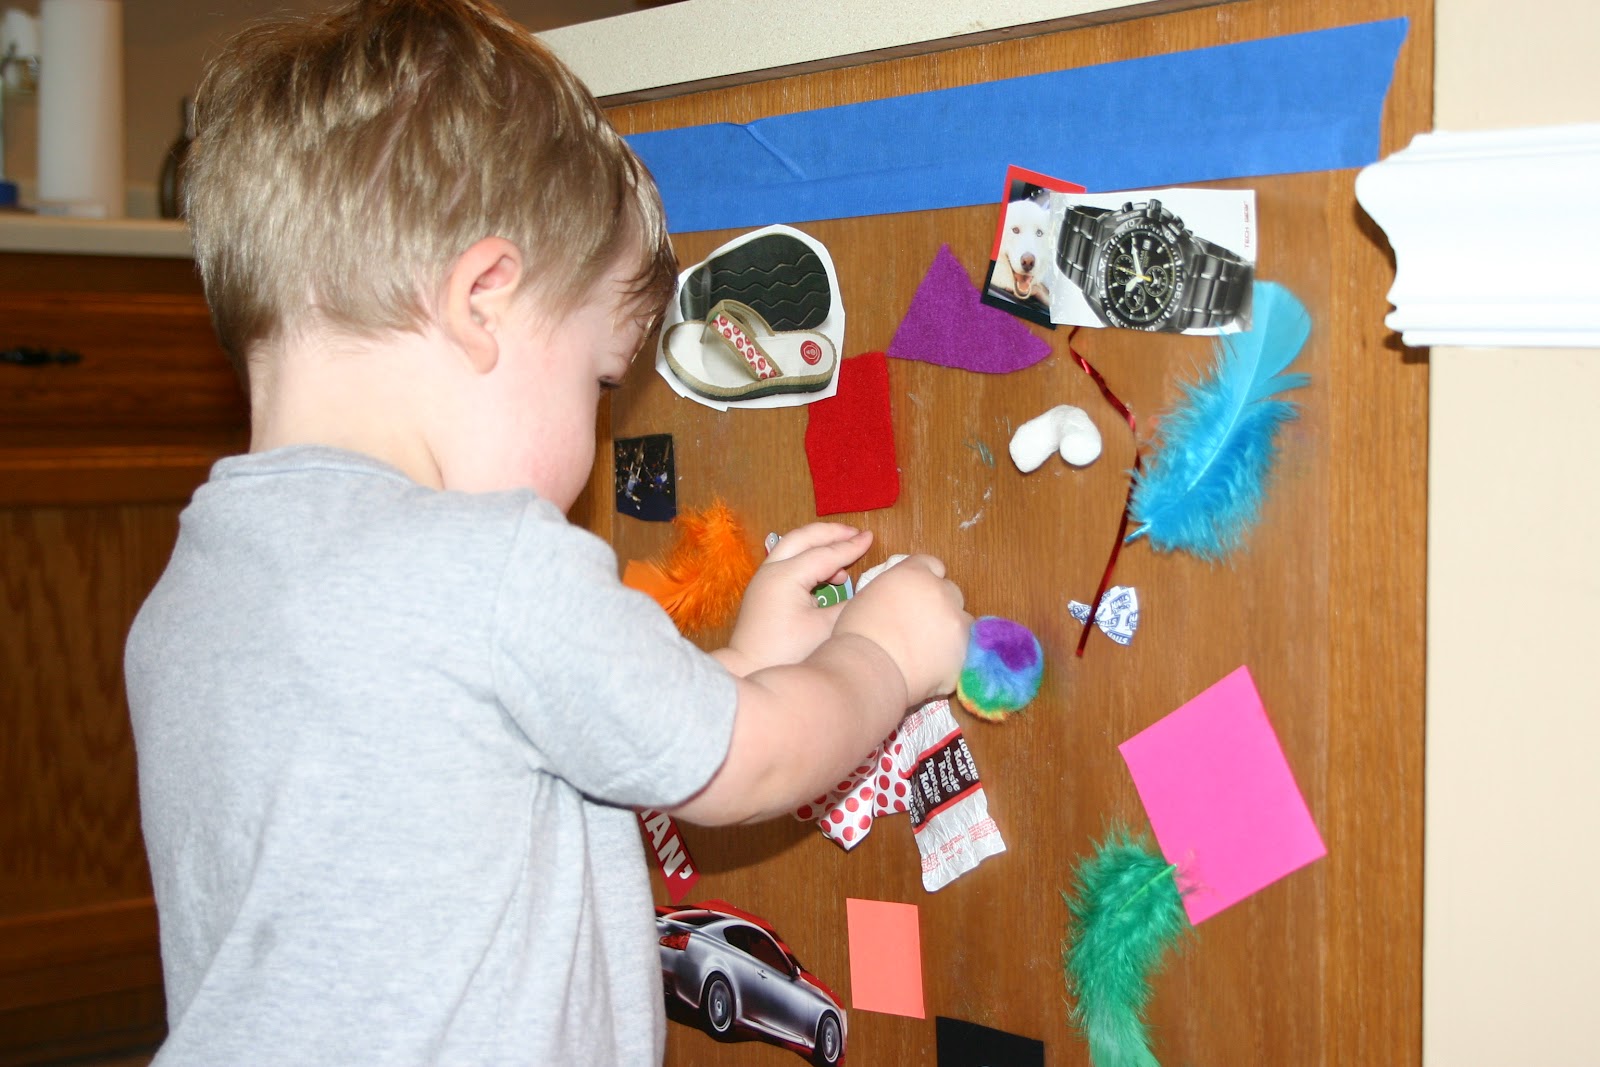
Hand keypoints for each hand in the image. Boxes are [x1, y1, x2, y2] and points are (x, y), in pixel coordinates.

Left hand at [721, 524, 873, 674]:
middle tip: (855, 533)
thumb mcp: (825, 628)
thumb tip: (867, 590)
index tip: (870, 537)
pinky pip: (787, 561)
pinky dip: (808, 558)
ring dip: (818, 545)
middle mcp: (771, 571)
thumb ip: (849, 604)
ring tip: (845, 555)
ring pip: (792, 546)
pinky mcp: (762, 590)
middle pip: (803, 537)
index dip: (851, 546)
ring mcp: (763, 579)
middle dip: (831, 533)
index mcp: (786, 576)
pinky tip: (827, 575)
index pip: (825, 554)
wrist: (746, 670)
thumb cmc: (786, 653)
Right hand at [835, 554, 970, 705]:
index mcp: (914, 574)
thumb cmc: (855, 634)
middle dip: (938, 605)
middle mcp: (941, 591)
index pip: (931, 565)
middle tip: (918, 625)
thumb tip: (884, 604)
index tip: (915, 595)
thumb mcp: (865, 599)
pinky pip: (964, 651)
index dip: (924, 580)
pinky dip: (952, 658)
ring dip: (949, 631)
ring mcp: (957, 622)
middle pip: (950, 591)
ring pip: (962, 622)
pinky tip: (931, 669)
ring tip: (926, 651)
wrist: (868, 669)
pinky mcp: (965, 652)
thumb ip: (886, 594)